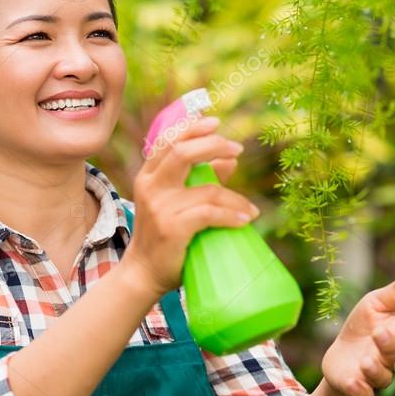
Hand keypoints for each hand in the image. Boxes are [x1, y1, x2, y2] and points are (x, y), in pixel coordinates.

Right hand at [121, 115, 258, 297]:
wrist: (144, 273)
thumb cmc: (163, 237)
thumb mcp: (176, 204)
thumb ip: (200, 180)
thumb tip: (230, 160)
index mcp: (148, 176)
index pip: (167, 141)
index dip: (192, 127)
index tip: (215, 122)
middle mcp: (151, 186)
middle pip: (182, 152)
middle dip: (213, 145)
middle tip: (237, 148)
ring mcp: (160, 207)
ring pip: (207, 189)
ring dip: (235, 198)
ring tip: (250, 210)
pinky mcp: (172, 227)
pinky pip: (210, 213)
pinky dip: (232, 215)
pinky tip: (245, 220)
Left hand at [320, 268, 394, 395]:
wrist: (340, 355)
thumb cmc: (364, 326)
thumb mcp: (376, 303)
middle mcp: (392, 356)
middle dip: (390, 344)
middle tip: (379, 332)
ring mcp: (376, 373)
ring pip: (384, 376)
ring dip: (375, 368)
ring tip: (366, 359)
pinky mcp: (358, 387)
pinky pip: (363, 394)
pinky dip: (359, 390)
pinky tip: (353, 382)